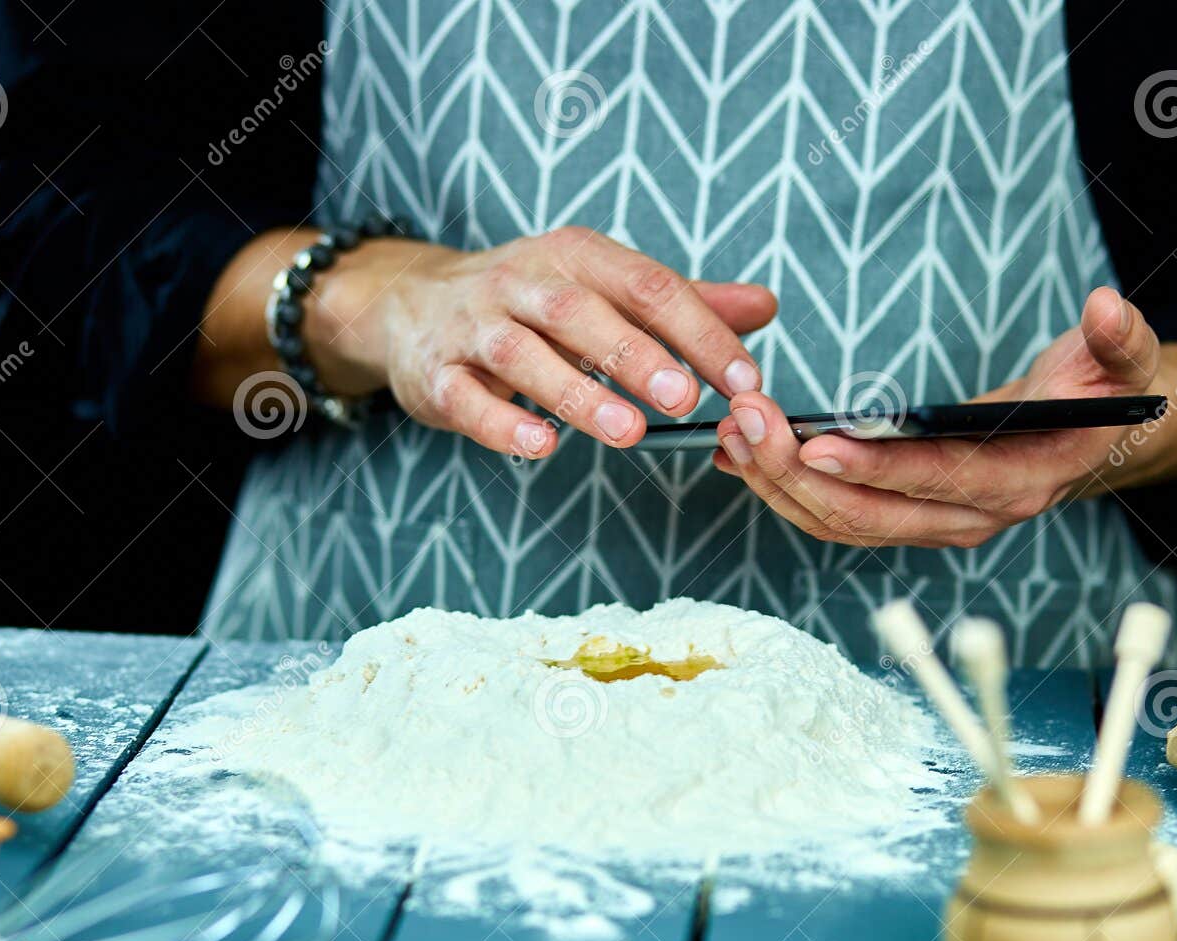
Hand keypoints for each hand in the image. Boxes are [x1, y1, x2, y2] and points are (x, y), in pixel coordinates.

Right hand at [309, 226, 777, 455]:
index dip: (698, 331)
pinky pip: (467, 398)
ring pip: (523, 354)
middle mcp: (521, 283)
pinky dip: (502, 423)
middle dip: (636, 354)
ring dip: (576, 393)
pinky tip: (541, 446)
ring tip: (627, 431)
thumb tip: (765, 306)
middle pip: (581, 313)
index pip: (647, 286)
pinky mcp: (436, 374)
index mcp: (575, 258)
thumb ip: (682, 302)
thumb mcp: (603, 287)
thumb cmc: (530, 304)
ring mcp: (472, 327)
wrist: (410, 306)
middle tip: (686, 398)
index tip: (743, 378)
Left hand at [712, 287, 1176, 547]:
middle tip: (745, 422)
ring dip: (779, 485)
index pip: (935, 479)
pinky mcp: (907, 519)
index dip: (874, 465)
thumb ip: (1119, 337)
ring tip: (730, 434)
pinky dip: (786, 491)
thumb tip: (1107, 306)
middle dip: (798, 473)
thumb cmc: (1101, 393)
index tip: (814, 439)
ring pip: (841, 523)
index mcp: (1019, 479)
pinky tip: (743, 456)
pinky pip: (836, 517)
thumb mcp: (1123, 357)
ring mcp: (935, 525)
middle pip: (869, 513)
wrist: (1095, 440)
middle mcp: (972, 517)